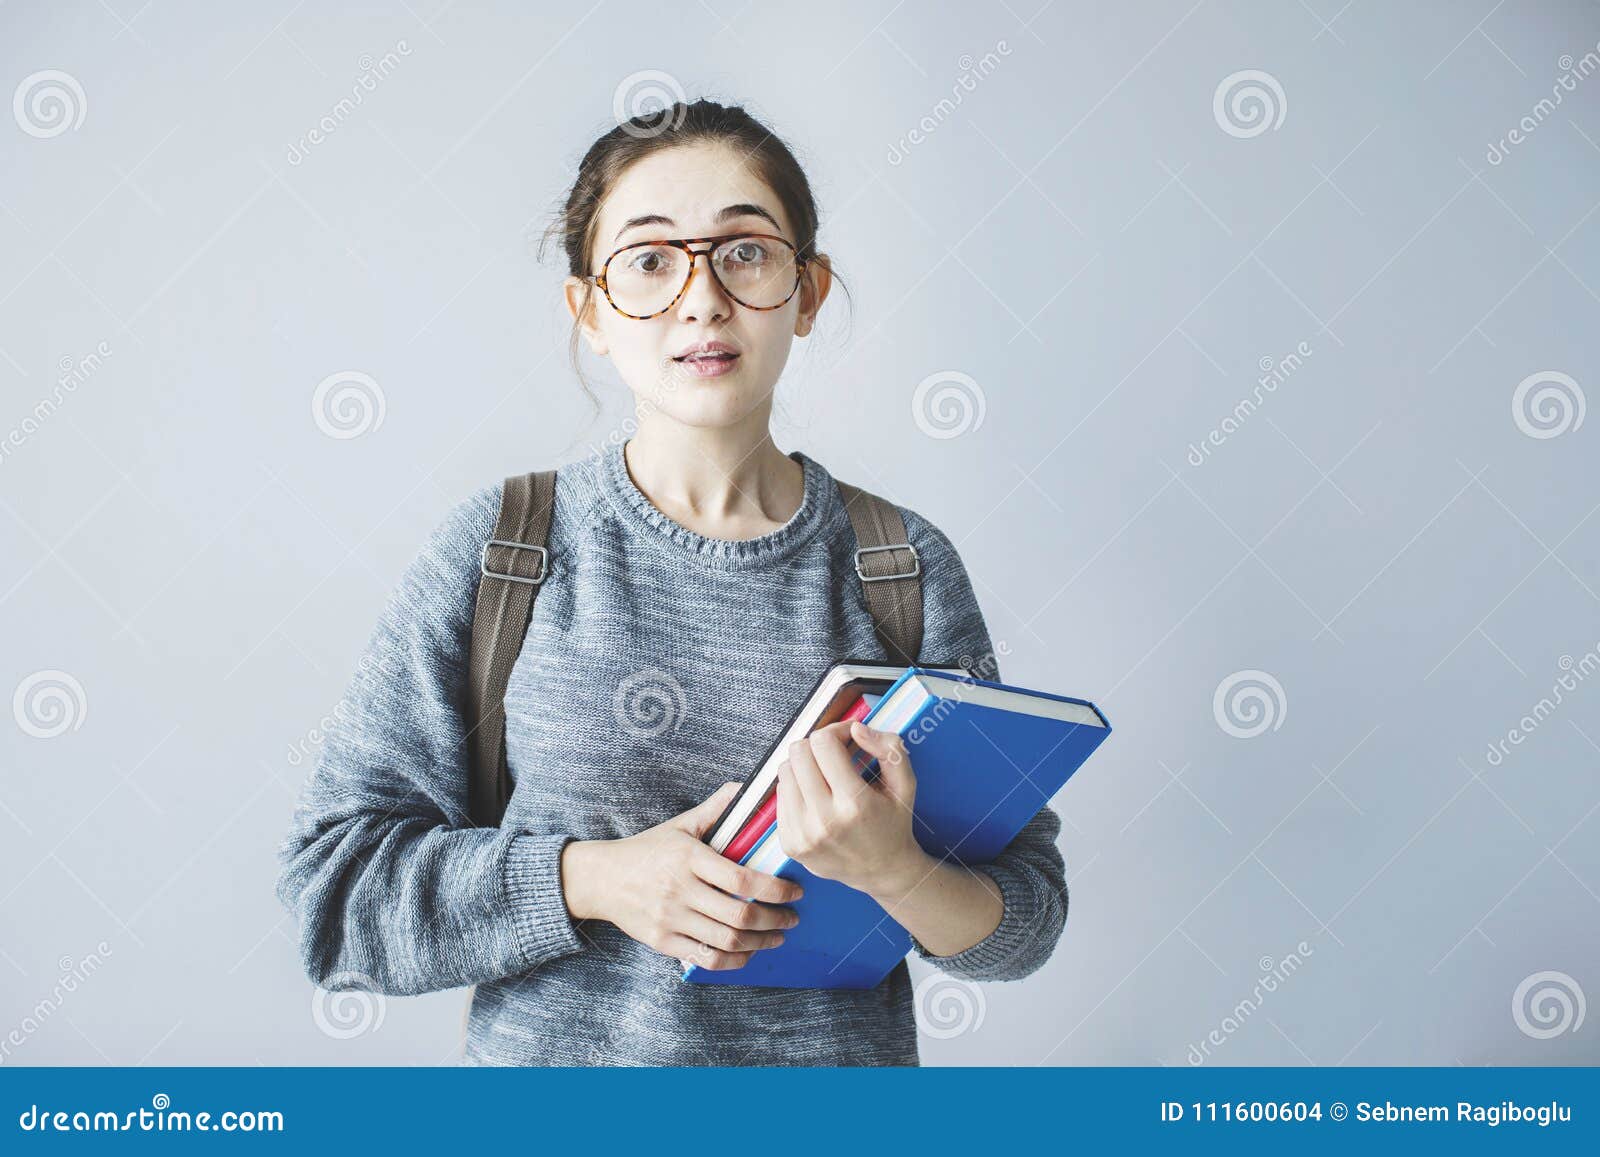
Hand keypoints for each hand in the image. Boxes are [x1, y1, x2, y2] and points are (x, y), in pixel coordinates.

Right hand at [561, 781, 803, 971]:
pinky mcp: (663, 941)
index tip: (795, 892)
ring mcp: (671, 918)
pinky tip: (747, 953)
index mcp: (689, 858)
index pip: (742, 880)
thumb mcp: (680, 825)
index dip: (775, 890)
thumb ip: (715, 809)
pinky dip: (732, 960)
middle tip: (792, 917)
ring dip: (760, 943)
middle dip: (774, 920)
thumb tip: (746, 787)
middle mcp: (680, 890)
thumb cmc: (647, 850)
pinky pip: (705, 958)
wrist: (601, 878)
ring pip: (726, 940)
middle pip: (738, 916)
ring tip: (777, 936)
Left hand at [775, 720, 929, 895]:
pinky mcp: (790, 844)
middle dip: (817, 746)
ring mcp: (803, 835)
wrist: (882, 871)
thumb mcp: (905, 785)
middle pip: (798, 753)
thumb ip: (889, 748)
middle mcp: (824, 820)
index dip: (835, 731)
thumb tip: (856, 728)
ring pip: (785, 771)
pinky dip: (796, 789)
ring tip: (824, 777)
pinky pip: (780, 796)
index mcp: (855, 803)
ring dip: (803, 766)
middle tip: (834, 756)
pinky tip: (816, 798)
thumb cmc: (893, 823)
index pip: (823, 743)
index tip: (847, 738)